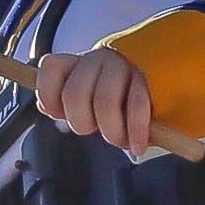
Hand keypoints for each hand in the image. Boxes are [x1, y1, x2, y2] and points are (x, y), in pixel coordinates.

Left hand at [31, 46, 154, 154]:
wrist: (158, 86)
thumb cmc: (114, 99)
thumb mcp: (84, 101)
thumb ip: (62, 102)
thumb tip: (46, 106)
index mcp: (77, 63)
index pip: (50, 68)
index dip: (49, 95)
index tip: (59, 113)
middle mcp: (97, 59)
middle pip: (75, 95)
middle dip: (82, 123)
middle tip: (94, 129)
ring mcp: (123, 66)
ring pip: (105, 102)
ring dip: (111, 131)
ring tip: (119, 139)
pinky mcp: (148, 78)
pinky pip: (137, 106)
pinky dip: (136, 131)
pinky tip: (137, 145)